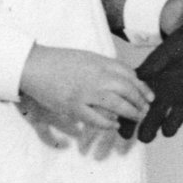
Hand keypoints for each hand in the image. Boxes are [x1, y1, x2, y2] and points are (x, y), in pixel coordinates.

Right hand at [20, 43, 152, 133]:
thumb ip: (105, 67)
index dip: (142, 87)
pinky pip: (96, 119)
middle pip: (128, 89)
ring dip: (130, 113)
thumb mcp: (87, 57)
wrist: (34, 65)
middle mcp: (96, 76)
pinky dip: (109, 123)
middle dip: (140, 101)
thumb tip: (125, 79)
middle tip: (145, 109)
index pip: (130, 75)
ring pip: (117, 105)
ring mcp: (85, 92)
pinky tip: (114, 124)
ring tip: (136, 118)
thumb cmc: (59, 61)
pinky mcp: (73, 106)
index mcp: (100, 62)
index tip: (149, 96)